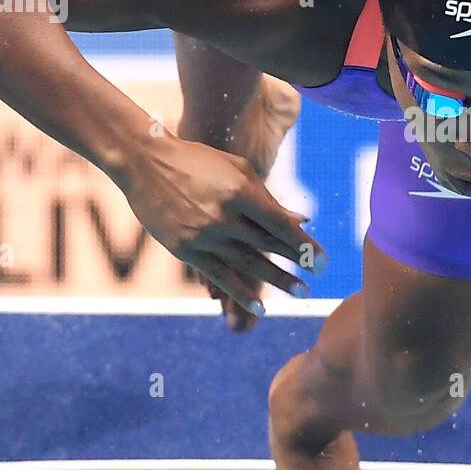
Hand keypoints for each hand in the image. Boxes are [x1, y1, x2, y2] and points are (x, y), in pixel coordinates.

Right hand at [120, 133, 326, 325]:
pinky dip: (241, 295)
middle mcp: (223, 216)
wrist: (145, 163)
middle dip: (297, 265)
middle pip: (269, 246)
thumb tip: (303, 220)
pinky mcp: (185, 249)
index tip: (324, 261)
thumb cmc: (199, 161)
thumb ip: (269, 198)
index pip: (281, 225)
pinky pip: (219, 277)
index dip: (305, 246)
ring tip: (301, 293)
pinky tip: (260, 308)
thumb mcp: (238, 170)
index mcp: (239, 192)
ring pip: (247, 265)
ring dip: (277, 281)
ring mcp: (203, 235)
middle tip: (318, 278)